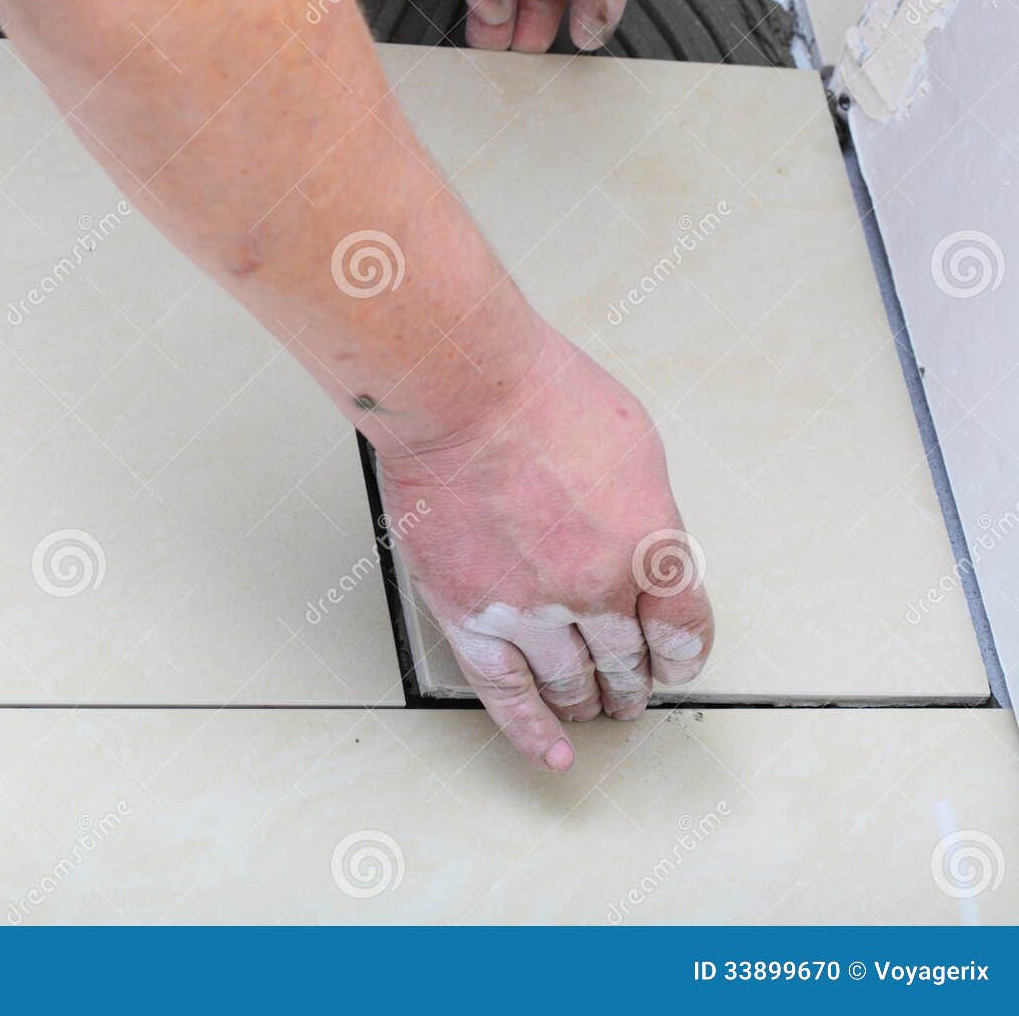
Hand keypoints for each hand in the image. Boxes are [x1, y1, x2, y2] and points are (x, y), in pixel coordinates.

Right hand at [378, 318, 712, 770]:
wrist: (459, 392)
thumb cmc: (539, 395)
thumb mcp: (634, 444)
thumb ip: (644, 512)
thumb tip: (641, 551)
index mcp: (649, 544)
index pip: (686, 629)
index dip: (685, 653)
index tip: (677, 662)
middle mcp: (595, 588)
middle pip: (629, 661)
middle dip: (636, 682)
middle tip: (633, 694)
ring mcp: (529, 608)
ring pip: (570, 682)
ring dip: (587, 702)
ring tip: (590, 709)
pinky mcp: (469, 612)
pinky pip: (505, 691)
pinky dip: (530, 729)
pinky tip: (551, 753)